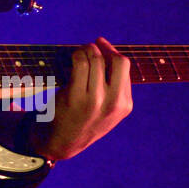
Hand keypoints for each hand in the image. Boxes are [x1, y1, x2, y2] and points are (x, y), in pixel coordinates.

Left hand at [33, 37, 132, 160]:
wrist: (63, 142)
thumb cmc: (84, 120)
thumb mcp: (108, 110)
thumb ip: (115, 87)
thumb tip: (109, 51)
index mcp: (125, 105)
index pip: (125, 68)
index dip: (112, 52)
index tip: (101, 45)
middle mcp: (114, 103)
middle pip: (118, 61)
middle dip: (103, 48)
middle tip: (90, 46)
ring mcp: (95, 100)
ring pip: (96, 60)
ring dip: (87, 49)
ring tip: (80, 52)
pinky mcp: (76, 97)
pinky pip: (79, 64)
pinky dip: (76, 55)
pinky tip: (73, 58)